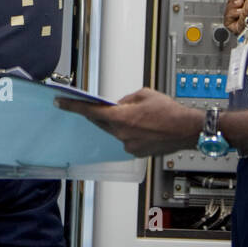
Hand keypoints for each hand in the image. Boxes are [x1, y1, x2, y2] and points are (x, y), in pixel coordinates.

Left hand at [55, 87, 201, 156]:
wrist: (187, 130)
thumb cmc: (169, 112)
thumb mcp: (144, 94)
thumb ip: (125, 100)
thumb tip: (117, 105)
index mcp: (121, 118)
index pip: (90, 111)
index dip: (73, 106)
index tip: (60, 102)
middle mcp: (122, 134)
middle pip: (101, 123)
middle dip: (99, 114)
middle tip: (97, 106)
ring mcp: (129, 145)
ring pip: (114, 131)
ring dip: (118, 123)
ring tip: (134, 115)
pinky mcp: (136, 152)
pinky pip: (125, 139)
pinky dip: (128, 131)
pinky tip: (140, 125)